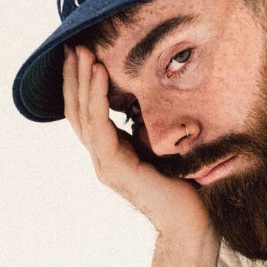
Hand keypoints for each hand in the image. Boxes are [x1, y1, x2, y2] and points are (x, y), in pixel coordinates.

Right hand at [62, 44, 214, 247]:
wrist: (193, 222)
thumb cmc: (186, 184)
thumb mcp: (164, 145)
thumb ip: (150, 126)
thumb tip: (154, 96)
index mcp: (112, 152)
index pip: (87, 113)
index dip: (81, 84)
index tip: (82, 53)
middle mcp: (102, 158)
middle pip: (77, 111)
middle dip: (74, 76)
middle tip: (73, 45)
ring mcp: (105, 165)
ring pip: (84, 116)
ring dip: (83, 81)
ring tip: (83, 53)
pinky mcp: (115, 168)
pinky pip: (100, 128)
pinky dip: (97, 99)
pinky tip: (100, 75)